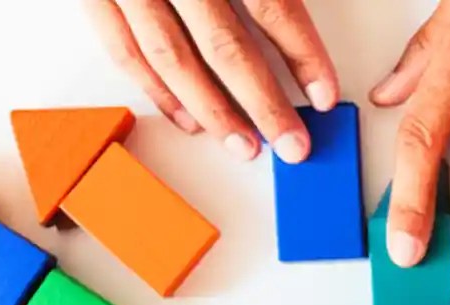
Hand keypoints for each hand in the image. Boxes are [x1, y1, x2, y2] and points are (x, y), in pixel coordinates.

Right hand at [84, 0, 339, 161]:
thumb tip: (291, 14)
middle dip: (263, 104)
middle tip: (292, 143)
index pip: (271, 6)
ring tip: (246, 145)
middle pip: (225, 45)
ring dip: (213, 112)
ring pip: (173, 59)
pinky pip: (126, 52)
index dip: (302, 55)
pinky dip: (158, 92)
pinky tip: (190, 119)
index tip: (324, 92)